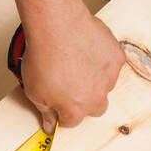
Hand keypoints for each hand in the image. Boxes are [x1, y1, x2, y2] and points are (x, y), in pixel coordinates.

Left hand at [20, 5, 126, 130]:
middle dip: (83, 100)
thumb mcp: (34, 91)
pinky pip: (112, 65)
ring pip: (105, 86)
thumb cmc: (44, 55)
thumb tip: (50, 125)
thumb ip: (45, 111)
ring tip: (77, 62)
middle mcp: (96, 98)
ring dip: (94, 80)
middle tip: (69, 83)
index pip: (71, 121)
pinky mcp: (117, 57)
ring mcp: (109, 77)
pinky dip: (102, 61)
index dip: (62, 111)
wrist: (56, 24)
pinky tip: (87, 51)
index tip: (57, 101)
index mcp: (76, 110)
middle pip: (94, 108)